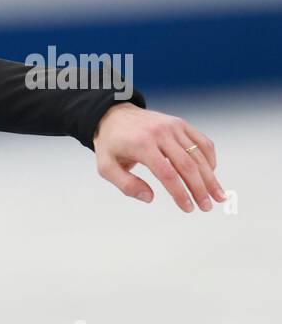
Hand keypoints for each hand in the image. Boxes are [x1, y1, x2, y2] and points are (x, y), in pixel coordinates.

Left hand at [93, 102, 224, 211]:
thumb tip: (149, 198)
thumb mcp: (106, 167)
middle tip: (207, 206)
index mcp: (141, 145)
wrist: (114, 115)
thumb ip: (126, 184)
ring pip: (198, 154)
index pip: (167, 174)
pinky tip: (211, 173)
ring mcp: (173, 127)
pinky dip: (209, 158)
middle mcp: (161, 133)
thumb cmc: (111, 144)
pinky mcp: (181, 124)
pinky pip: (202, 141)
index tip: (188, 208)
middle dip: (200, 189)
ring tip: (218, 195)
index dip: (180, 193)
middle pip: (187, 165)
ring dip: (210, 177)